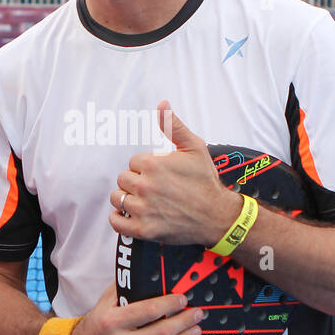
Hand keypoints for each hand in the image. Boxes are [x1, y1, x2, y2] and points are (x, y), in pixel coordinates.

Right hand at [69, 282, 204, 334]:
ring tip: (195, 329)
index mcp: (111, 322)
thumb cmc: (94, 328)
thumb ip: (126, 290)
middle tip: (197, 314)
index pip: (149, 311)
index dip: (170, 304)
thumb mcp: (104, 303)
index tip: (182, 300)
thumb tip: (152, 278)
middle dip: (184, 321)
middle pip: (162, 333)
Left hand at [109, 101, 237, 246]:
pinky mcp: (143, 230)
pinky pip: (116, 221)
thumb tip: (162, 104)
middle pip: (123, 179)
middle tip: (154, 189)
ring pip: (117, 198)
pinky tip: (131, 214)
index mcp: (153, 164)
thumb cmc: (206, 181)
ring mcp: (143, 209)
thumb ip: (173, 126)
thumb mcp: (194, 147)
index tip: (160, 175)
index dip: (146, 168)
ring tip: (144, 201)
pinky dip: (120, 218)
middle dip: (136, 182)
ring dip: (126, 199)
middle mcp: (144, 186)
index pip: (133, 162)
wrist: (217, 215)